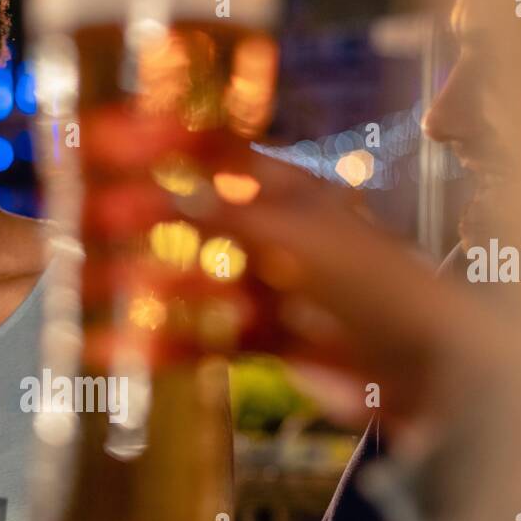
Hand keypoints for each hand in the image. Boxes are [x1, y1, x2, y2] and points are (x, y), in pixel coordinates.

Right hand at [81, 109, 509, 434]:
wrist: (431, 372)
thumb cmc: (382, 286)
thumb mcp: (301, 237)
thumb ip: (232, 216)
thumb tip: (170, 192)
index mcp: (297, 194)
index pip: (224, 161)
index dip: (174, 152)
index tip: (117, 147)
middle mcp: (282, 238)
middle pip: (201, 223)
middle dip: (147, 224)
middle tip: (88, 224)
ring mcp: (277, 292)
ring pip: (198, 284)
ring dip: (147, 288)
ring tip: (91, 288)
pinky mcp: (273, 343)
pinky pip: (209, 339)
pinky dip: (167, 345)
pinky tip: (125, 349)